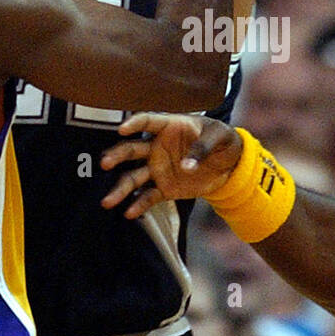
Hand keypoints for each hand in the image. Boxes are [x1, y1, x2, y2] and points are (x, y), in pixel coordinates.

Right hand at [100, 114, 244, 217]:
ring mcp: (158, 168)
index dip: (135, 123)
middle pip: (132, 150)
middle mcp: (158, 147)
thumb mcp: (219, 137)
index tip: (122, 129)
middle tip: (104, 163)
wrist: (230, 164)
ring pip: (134, 177)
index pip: (148, 122)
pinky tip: (129, 213)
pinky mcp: (164, 188)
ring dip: (120, 188)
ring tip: (107, 201)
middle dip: (117, 156)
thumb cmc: (222, 140)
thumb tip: (187, 165)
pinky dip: (139, 205)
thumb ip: (203, 148)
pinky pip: (148, 197)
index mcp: (170, 127)